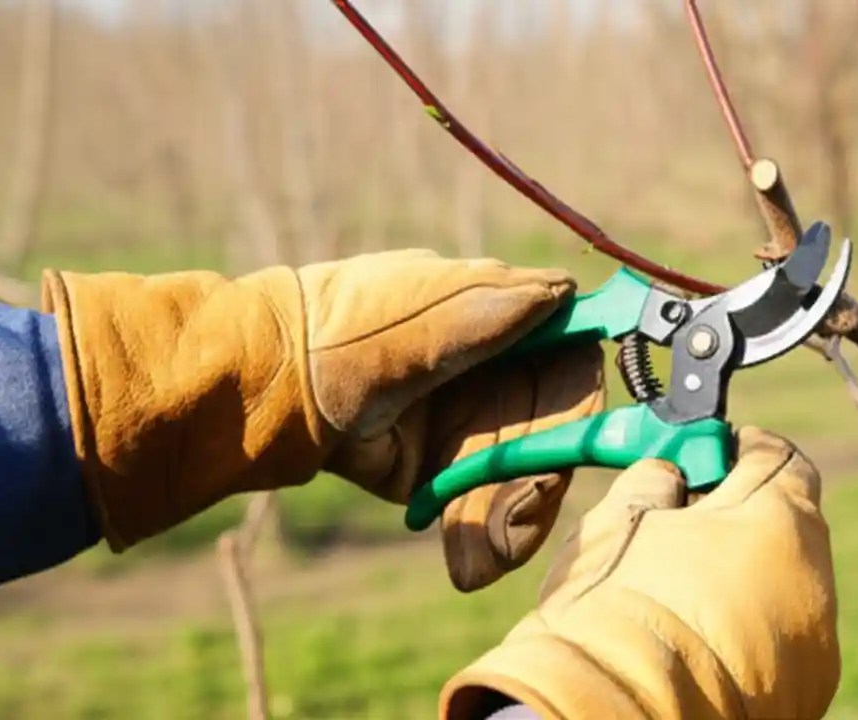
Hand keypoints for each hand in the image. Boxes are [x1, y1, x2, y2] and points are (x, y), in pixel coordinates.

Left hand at [42, 249, 604, 589]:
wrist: (277, 383)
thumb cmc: (356, 327)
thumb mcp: (432, 309)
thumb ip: (501, 305)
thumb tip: (565, 292)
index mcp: (505, 323)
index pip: (572, 367)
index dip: (581, 409)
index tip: (567, 451)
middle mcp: (496, 376)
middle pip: (552, 438)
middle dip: (539, 485)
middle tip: (515, 527)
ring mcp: (467, 424)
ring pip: (519, 481)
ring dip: (509, 522)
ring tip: (479, 558)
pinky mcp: (438, 470)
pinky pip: (478, 508)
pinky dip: (479, 535)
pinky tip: (470, 562)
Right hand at [439, 426, 840, 719]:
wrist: (616, 716)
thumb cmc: (614, 608)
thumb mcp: (620, 519)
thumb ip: (655, 480)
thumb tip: (669, 475)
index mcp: (777, 518)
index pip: (779, 455)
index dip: (739, 449)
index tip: (709, 453)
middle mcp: (814, 577)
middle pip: (791, 522)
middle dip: (745, 513)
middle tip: (688, 519)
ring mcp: (818, 640)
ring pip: (788, 584)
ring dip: (750, 574)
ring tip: (685, 591)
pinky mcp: (809, 690)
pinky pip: (787, 639)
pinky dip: (753, 628)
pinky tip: (701, 639)